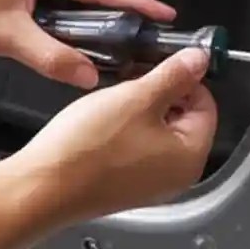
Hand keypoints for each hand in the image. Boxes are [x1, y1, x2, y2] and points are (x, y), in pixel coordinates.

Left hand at [0, 0, 172, 88]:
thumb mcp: (6, 36)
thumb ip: (51, 57)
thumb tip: (90, 76)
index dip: (135, 1)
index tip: (166, 14)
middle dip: (122, 8)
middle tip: (150, 34)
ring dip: (98, 11)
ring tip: (124, 36)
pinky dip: (76, 10)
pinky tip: (83, 30)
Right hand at [2, 49, 217, 220]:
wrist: (42, 187)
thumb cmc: (88, 149)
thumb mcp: (137, 97)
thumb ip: (174, 76)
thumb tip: (200, 61)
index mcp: (190, 157)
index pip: (207, 105)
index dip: (185, 78)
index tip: (162, 63)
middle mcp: (176, 176)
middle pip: (183, 120)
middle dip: (161, 93)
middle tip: (133, 77)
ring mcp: (150, 184)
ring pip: (157, 132)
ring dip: (140, 108)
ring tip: (115, 96)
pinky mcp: (124, 185)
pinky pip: (136, 148)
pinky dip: (125, 128)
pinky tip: (103, 119)